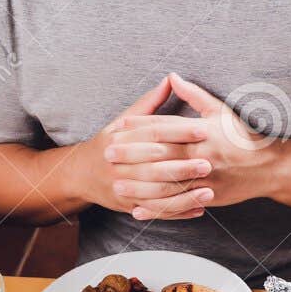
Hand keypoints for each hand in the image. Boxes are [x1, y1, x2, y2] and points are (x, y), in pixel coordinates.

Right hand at [81, 74, 213, 219]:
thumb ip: (149, 103)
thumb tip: (171, 79)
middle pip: (154, 165)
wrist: (80, 174)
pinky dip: (178, 212)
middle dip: (183, 166)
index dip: (178, 131)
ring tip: (209, 191)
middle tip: (209, 163)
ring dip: (184, 194)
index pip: (152, 133)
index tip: (202, 130)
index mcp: (118, 140)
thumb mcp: (122, 121)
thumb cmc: (108, 143)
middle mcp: (118, 165)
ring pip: (156, 193)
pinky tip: (199, 209)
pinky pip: (156, 212)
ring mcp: (122, 188)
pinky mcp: (128, 206)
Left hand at [107, 72, 273, 221]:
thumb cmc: (242, 136)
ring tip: (117, 183)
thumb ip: (194, 95)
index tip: (120, 125)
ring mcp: (205, 178)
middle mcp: (202, 155)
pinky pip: (178, 204)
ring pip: (166, 182)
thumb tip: (172, 76)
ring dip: (139, 184)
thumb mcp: (220, 110)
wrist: (269, 167)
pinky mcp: (208, 196)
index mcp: (203, 132)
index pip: (166, 127)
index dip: (141, 125)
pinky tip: (138, 208)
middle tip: (108, 152)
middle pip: (161, 154)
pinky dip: (157, 208)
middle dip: (132, 153)